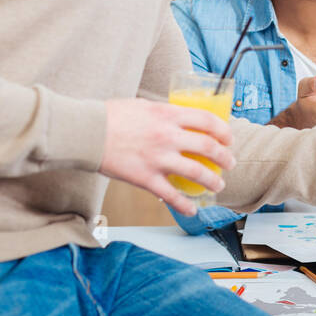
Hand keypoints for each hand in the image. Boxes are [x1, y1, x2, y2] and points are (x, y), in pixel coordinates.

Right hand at [99, 99, 234, 217]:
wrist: (85, 133)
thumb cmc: (110, 116)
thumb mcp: (143, 105)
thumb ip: (163, 114)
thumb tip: (177, 119)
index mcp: (168, 115)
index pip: (207, 120)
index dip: (223, 131)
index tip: (229, 139)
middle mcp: (168, 136)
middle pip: (208, 147)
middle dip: (225, 157)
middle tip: (230, 163)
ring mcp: (158, 159)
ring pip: (196, 172)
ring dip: (212, 181)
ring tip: (218, 185)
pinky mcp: (145, 178)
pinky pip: (171, 195)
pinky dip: (185, 205)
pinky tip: (193, 210)